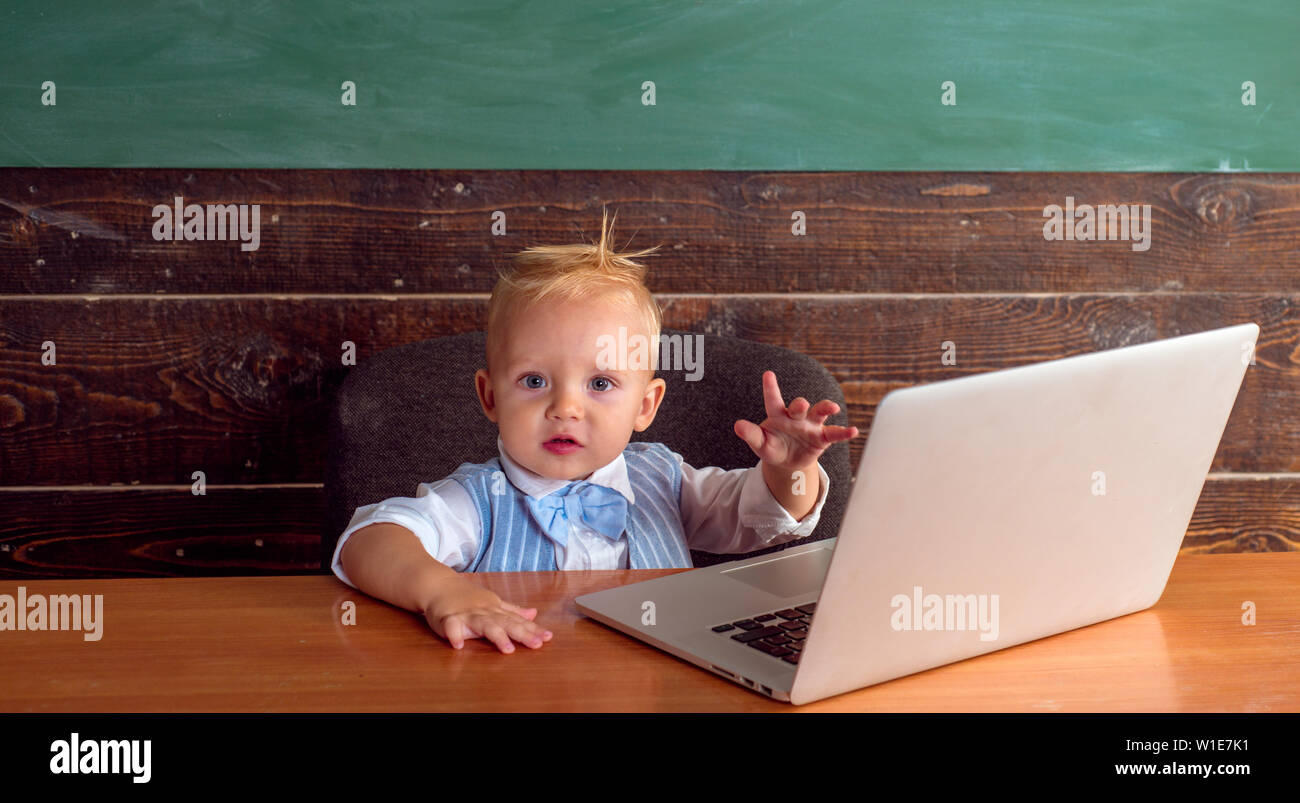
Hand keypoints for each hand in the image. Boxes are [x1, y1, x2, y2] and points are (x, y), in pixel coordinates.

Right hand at [423, 575, 552, 653]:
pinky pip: (451, 627)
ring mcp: (466, 615)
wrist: (438, 585)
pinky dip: (454, 635)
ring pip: (483, 625)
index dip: (532, 630)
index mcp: (495, 610)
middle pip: (506, 623)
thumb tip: (534, 614)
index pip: (517, 621)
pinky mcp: (448, 619)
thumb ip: (512, 611)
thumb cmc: (466, 598)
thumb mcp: (492, 603)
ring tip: (508, 649)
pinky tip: (459, 645)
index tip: (548, 638)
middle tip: (538, 644)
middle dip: (522, 634)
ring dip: (496, 636)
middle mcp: (484, 612)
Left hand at [733, 370, 859, 470]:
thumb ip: (751, 434)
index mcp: (778, 415)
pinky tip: (853, 431)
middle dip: (800, 404)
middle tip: (800, 405)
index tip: (768, 374)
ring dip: (825, 408)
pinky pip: (834, 433)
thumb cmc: (772, 447)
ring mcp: (810, 425)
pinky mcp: (821, 438)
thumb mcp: (760, 444)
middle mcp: (796, 417)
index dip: (771, 387)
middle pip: (799, 406)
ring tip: (832, 407)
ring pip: (819, 412)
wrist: (787, 462)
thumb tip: (737, 426)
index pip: (773, 400)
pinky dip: (844, 432)